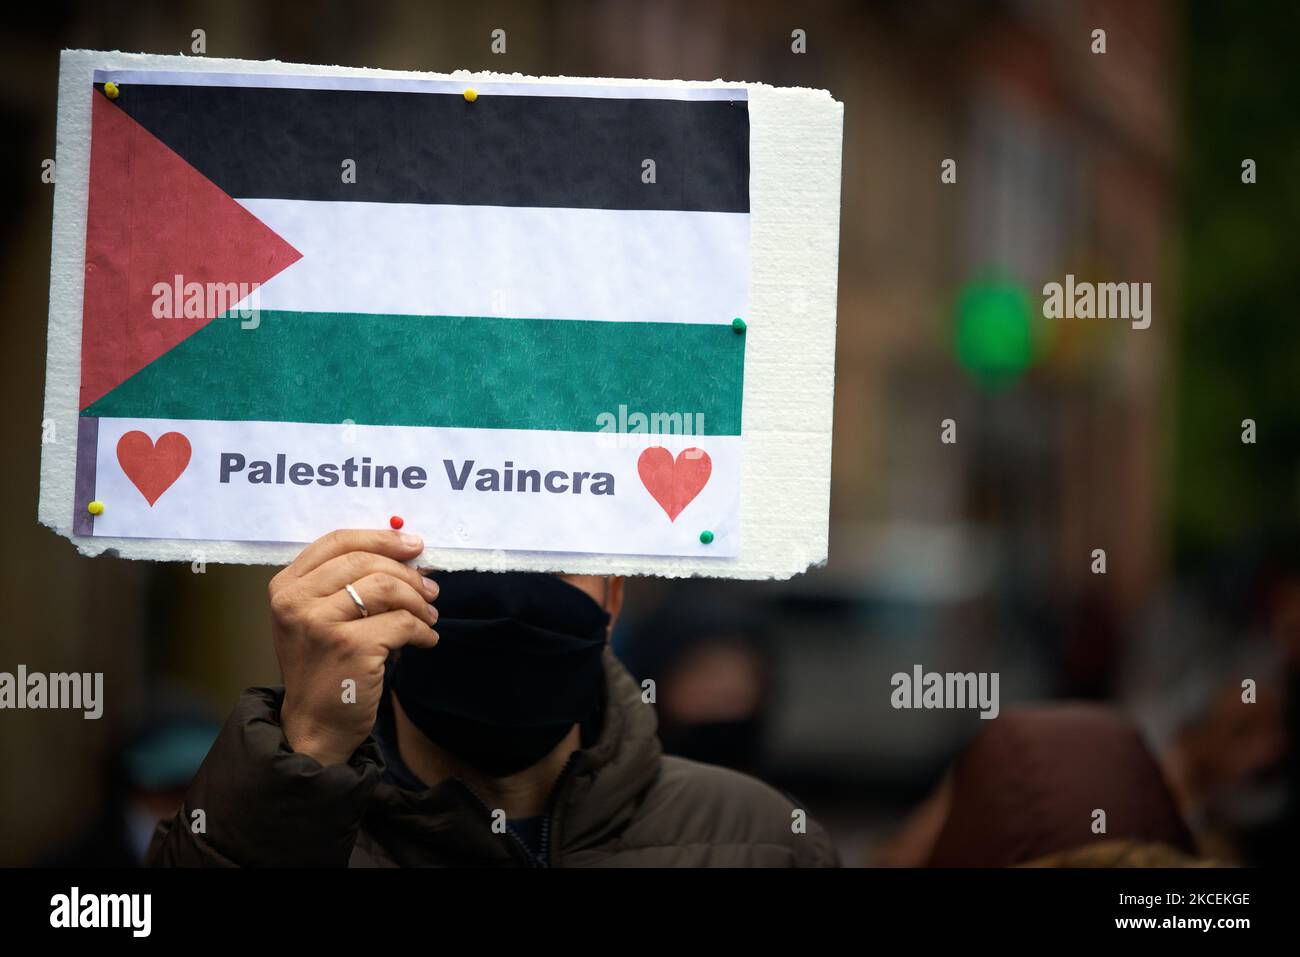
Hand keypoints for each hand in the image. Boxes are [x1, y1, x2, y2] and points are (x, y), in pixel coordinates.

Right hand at [269, 529, 439, 765]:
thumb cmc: (325, 667)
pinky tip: (426, 640)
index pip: (337, 541)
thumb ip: (346, 583)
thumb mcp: (318, 618)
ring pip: (386, 588)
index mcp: (286, 587)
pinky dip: (423, 630)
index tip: (413, 544)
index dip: (381, 537)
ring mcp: (320, 624)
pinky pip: (402, 622)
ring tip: (429, 616)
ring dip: (418, 601)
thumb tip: (407, 551)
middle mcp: (296, 601)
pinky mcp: (350, 647)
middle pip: (365, 561)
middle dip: (407, 573)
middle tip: (430, 589)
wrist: (315, 726)